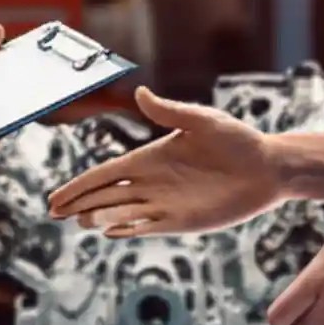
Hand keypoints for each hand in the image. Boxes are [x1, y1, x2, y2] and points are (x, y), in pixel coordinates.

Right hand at [48, 87, 282, 236]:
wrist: (268, 167)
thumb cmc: (237, 140)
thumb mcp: (202, 121)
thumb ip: (169, 112)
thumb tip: (139, 93)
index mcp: (151, 157)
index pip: (106, 173)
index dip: (81, 184)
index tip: (56, 197)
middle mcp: (153, 183)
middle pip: (107, 195)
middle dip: (80, 203)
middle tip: (55, 212)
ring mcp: (166, 204)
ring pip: (123, 213)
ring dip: (100, 216)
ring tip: (79, 220)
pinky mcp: (182, 221)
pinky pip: (148, 227)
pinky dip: (128, 229)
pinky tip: (109, 232)